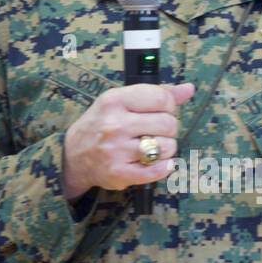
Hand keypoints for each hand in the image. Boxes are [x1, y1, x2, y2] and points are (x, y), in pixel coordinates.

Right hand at [62, 81, 194, 198]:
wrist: (73, 156)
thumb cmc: (101, 125)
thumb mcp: (121, 101)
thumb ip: (155, 94)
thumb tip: (188, 89)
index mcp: (114, 100)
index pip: (161, 98)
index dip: (169, 106)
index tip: (161, 111)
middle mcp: (114, 124)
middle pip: (168, 124)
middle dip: (169, 129)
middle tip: (156, 132)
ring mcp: (116, 150)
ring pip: (167, 147)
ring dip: (165, 149)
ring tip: (152, 147)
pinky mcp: (119, 173)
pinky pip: (158, 170)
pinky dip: (163, 167)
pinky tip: (154, 162)